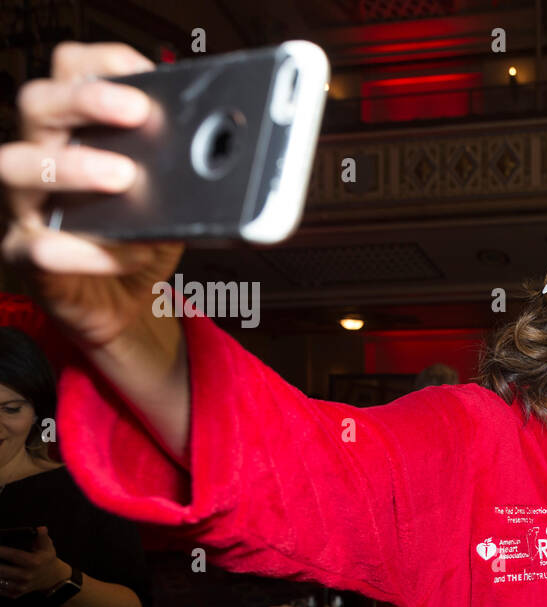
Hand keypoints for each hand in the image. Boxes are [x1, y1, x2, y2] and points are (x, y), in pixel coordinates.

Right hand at [0, 41, 183, 349]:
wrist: (126, 302)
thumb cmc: (142, 238)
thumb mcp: (174, 194)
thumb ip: (185, 164)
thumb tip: (223, 146)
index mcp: (74, 128)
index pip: (70, 70)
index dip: (104, 62)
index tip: (146, 71)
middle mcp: (40, 154)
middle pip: (37, 103)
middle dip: (86, 99)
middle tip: (137, 112)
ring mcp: (26, 205)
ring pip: (18, 167)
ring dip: (72, 166)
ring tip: (124, 176)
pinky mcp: (26, 255)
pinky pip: (40, 248)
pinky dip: (86, 250)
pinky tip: (128, 251)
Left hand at [0, 526, 68, 598]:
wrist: (52, 578)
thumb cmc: (46, 559)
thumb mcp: (47, 546)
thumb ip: (42, 537)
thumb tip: (40, 529)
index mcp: (34, 562)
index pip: (13, 555)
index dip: (0, 550)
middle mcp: (27, 576)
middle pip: (1, 570)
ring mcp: (20, 586)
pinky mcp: (15, 594)